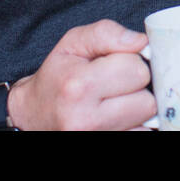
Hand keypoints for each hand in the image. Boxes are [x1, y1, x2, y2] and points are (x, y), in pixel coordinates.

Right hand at [6, 19, 156, 129]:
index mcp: (79, 86)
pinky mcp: (104, 147)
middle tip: (114, 85)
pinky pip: (142, 134)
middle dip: (136, 87)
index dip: (130, 62)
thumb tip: (142, 42)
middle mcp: (87, 119)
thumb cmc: (56, 76)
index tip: (112, 65)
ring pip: (146, 120)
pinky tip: (115, 117)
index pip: (137, 70)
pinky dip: (134, 124)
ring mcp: (96, 138)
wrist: (33, 114)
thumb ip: (107, 33)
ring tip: (113, 102)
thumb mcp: (74, 43)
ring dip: (136, 108)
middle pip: (146, 100)